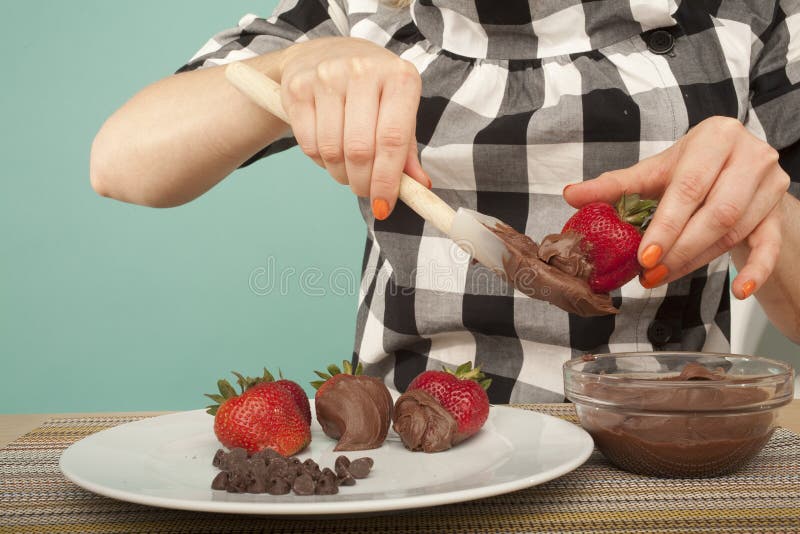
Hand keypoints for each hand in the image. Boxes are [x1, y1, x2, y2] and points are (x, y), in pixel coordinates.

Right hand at [278, 37, 429, 219]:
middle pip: (360, 150)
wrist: (327, 54)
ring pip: (332, 150)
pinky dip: (320, 161)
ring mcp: (327, 76)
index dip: (386, 180)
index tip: (383, 206)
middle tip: (364, 191)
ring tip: (347, 170)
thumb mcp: (397, 111)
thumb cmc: (372, 91)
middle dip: (362, 183)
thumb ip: (407, 151)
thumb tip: (419, 188)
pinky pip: (309, 144)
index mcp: (399, 77)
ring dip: (340, 174)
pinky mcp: (298, 87)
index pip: (393, 139)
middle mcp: (363, 70)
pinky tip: (329, 152)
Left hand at [563, 116, 790, 298]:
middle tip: (649, 274)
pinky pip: (771, 245)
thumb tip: (571, 195)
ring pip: (735, 230)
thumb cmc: (690, 168)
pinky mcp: (778, 212)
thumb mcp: (654, 172)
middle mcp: (750, 155)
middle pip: (717, 212)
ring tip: (663, 278)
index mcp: (716, 137)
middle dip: (680, 249)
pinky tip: (740, 290)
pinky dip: (756, 269)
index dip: (666, 225)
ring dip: (697, 261)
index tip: (644, 256)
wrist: (733, 167)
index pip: (690, 186)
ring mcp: (769, 184)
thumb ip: (614, 185)